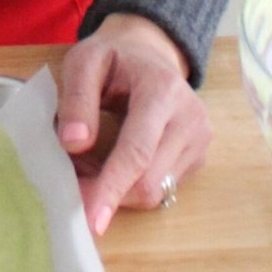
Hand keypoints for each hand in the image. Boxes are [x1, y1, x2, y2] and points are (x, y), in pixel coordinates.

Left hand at [56, 13, 211, 234]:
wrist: (150, 52)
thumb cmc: (113, 57)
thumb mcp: (84, 61)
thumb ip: (77, 98)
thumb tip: (74, 143)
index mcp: (162, 90)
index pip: (137, 151)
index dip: (112, 187)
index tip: (92, 220)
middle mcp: (190, 118)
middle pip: (150, 181)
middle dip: (109, 193)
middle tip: (72, 182)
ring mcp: (199, 140)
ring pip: (156, 191)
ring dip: (119, 191)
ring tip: (92, 165)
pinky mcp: (198, 157)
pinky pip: (163, 188)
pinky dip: (133, 187)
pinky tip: (116, 164)